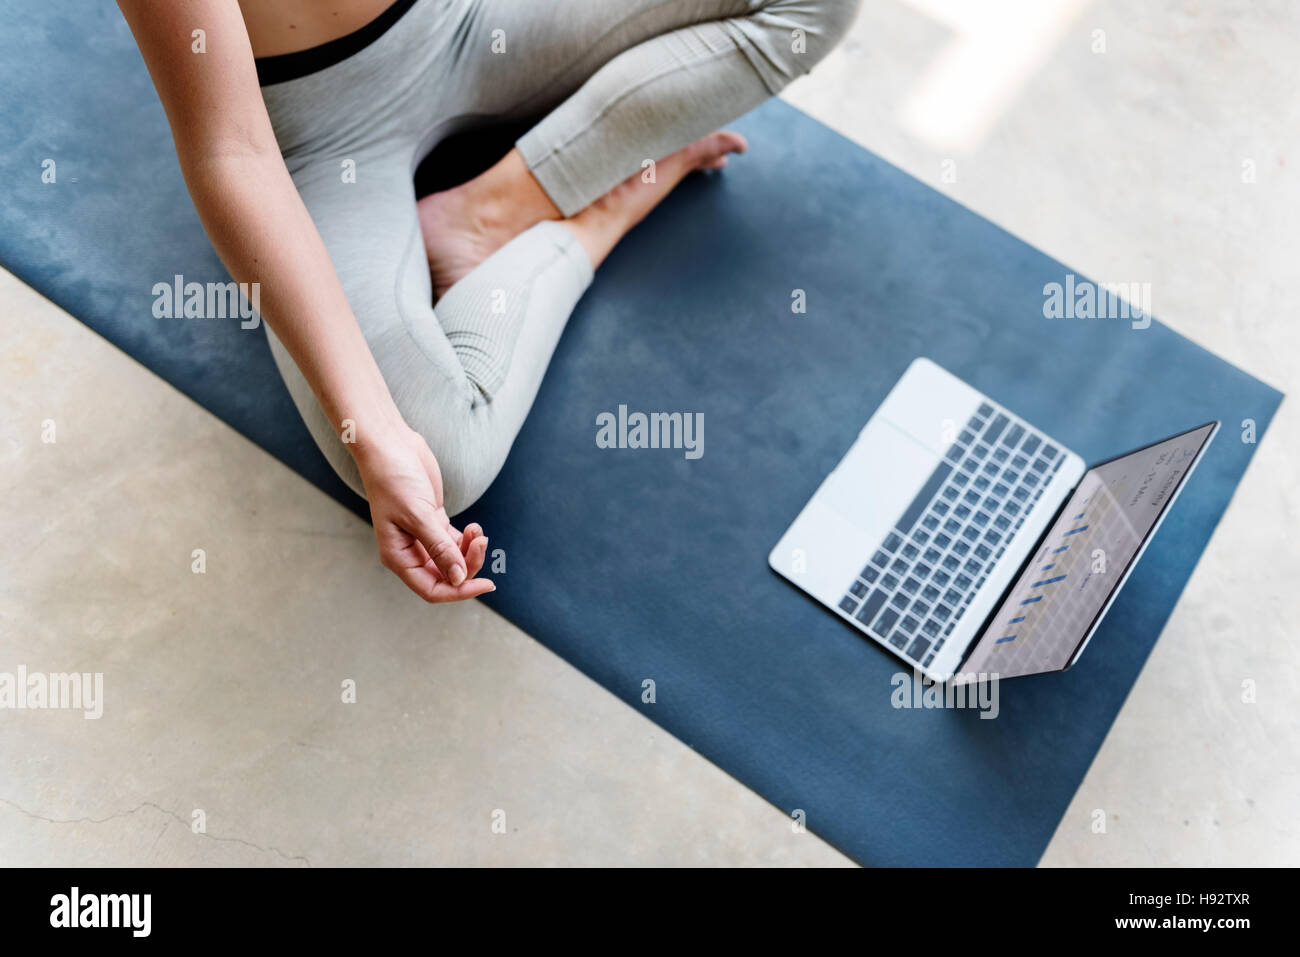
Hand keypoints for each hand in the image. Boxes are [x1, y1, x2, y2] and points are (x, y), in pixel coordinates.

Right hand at [353, 427, 493, 602]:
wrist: (389, 445)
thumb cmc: (394, 478)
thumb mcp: (418, 514)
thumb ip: (440, 548)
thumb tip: (458, 578)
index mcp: (398, 557)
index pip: (432, 589)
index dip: (459, 591)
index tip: (486, 583)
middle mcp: (409, 552)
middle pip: (446, 576)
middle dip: (468, 564)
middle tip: (482, 541)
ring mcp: (422, 537)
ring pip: (453, 560)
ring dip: (470, 551)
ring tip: (479, 531)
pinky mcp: (433, 522)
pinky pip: (454, 542)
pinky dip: (468, 539)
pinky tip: (475, 528)